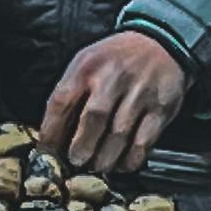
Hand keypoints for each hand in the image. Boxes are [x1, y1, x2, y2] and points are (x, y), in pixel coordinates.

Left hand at [39, 30, 187, 178]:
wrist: (159, 44)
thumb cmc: (115, 61)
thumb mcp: (87, 63)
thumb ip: (70, 94)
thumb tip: (54, 137)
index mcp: (87, 65)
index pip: (62, 101)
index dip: (52, 131)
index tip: (49, 151)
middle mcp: (114, 76)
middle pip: (93, 118)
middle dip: (81, 148)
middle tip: (76, 161)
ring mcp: (140, 92)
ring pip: (119, 134)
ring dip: (105, 158)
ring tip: (97, 166)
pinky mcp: (161, 107)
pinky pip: (143, 141)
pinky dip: (130, 159)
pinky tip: (122, 164)